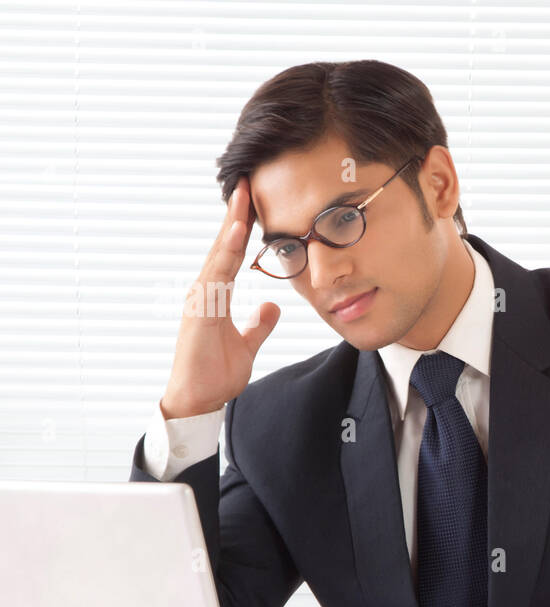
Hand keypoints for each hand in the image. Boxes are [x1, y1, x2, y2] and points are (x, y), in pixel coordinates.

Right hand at [160, 175, 281, 418]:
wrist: (197, 400)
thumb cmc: (215, 374)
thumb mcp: (247, 345)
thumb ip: (259, 325)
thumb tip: (271, 306)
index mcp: (216, 296)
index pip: (233, 255)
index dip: (243, 229)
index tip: (253, 202)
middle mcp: (205, 292)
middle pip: (224, 247)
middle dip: (236, 215)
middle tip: (247, 181)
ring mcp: (200, 299)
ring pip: (219, 255)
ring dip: (232, 226)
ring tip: (243, 197)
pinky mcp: (199, 311)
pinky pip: (215, 277)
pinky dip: (226, 254)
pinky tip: (237, 235)